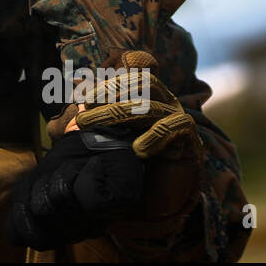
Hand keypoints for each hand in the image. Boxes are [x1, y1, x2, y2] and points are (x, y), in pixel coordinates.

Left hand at [8, 50, 200, 249]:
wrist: (167, 197)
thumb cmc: (136, 164)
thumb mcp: (113, 139)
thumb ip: (97, 121)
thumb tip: (75, 102)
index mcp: (145, 95)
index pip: (134, 68)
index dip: (112, 74)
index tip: (83, 92)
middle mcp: (163, 100)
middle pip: (139, 81)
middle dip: (108, 90)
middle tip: (82, 107)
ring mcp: (177, 116)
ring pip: (148, 104)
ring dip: (116, 113)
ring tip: (89, 125)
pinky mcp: (190, 137)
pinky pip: (173, 126)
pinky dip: (154, 136)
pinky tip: (138, 150)